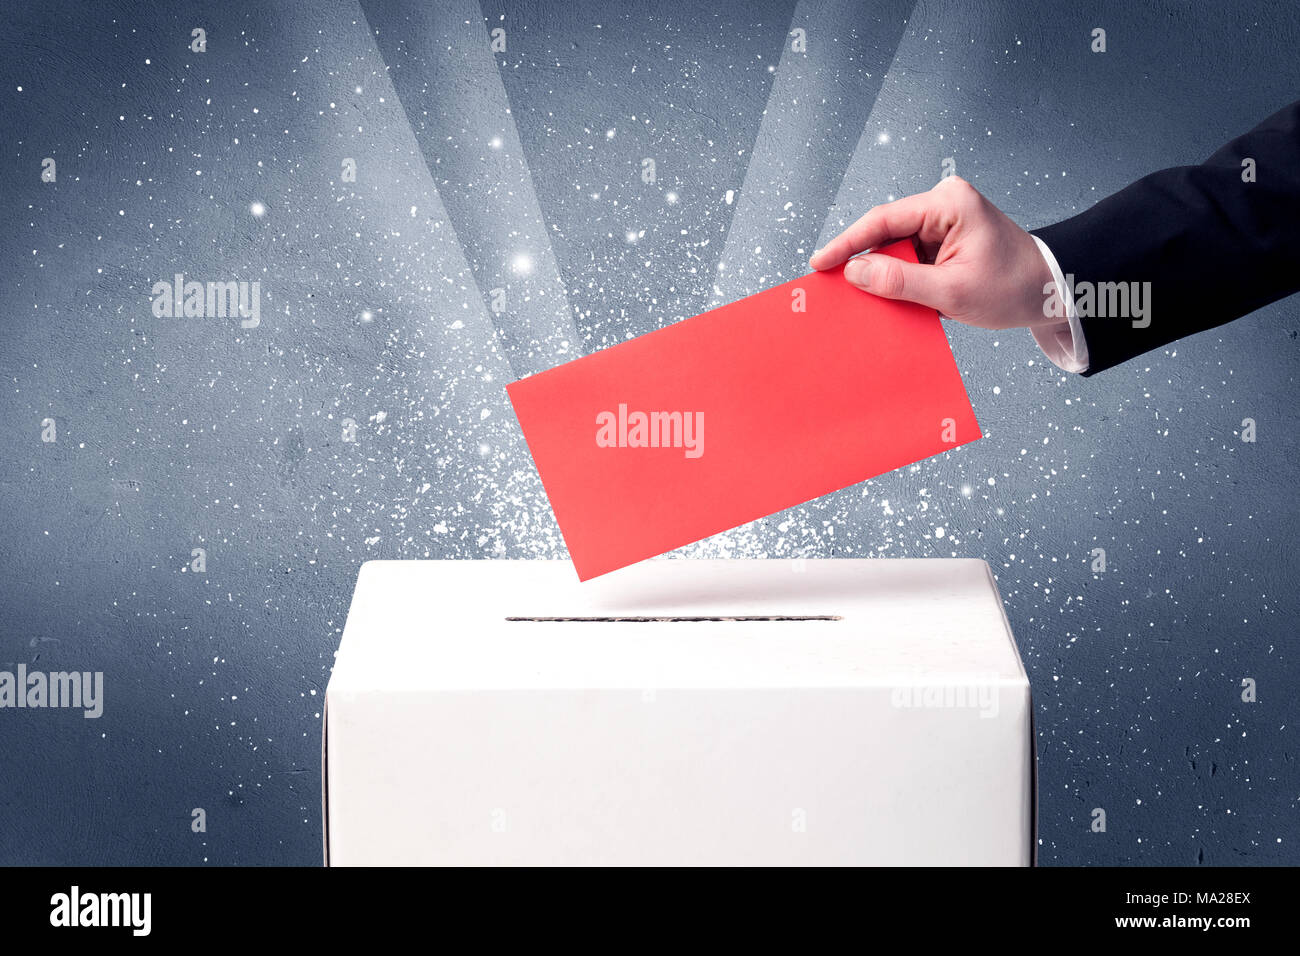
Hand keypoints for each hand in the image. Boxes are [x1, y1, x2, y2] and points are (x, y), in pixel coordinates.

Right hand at [809, 176, 1058, 330]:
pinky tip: (887, 298)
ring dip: (883, 275)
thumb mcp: (952, 291)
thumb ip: (900, 280)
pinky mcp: (946, 241)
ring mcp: (945, 221)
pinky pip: (910, 257)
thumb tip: (855, 272)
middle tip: (835, 290)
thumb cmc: (1013, 288)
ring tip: (862, 300)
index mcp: (948, 203)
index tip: (820, 263)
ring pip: (896, 248)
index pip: (883, 220)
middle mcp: (944, 204)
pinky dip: (899, 279)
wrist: (1052, 292)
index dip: (847, 243)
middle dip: (863, 262)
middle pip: (886, 233)